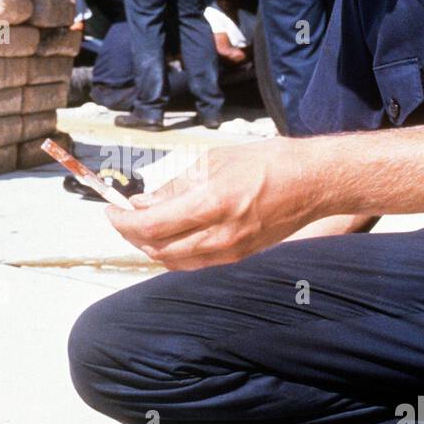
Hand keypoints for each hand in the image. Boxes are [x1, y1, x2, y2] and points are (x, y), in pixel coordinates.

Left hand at [106, 138, 325, 269]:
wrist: (312, 183)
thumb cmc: (269, 163)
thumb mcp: (215, 161)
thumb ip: (177, 184)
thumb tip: (145, 200)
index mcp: (212, 204)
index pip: (151, 225)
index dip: (123, 222)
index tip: (111, 211)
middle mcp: (219, 234)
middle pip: (157, 249)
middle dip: (131, 235)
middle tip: (122, 218)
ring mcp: (230, 251)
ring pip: (173, 262)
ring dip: (151, 247)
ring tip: (142, 226)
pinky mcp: (239, 257)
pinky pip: (194, 263)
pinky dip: (173, 252)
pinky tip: (169, 235)